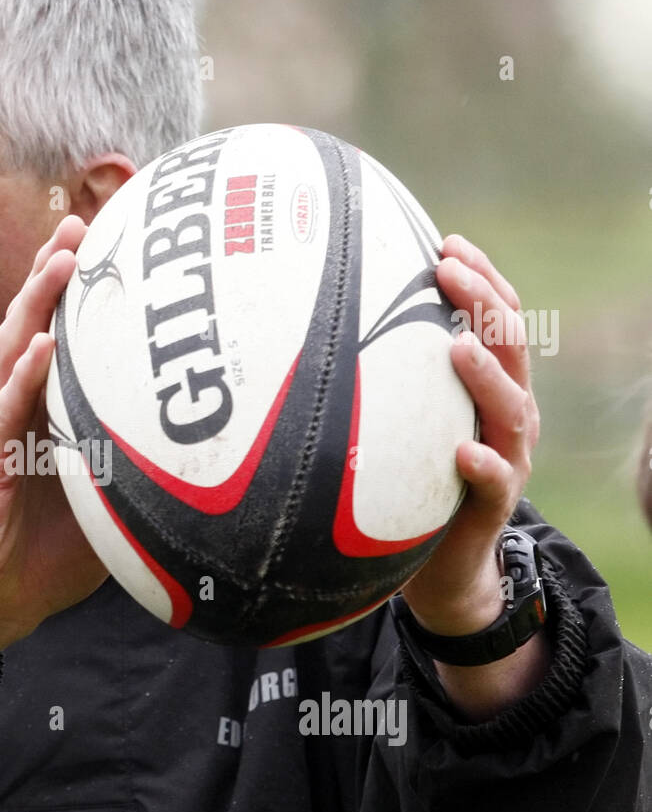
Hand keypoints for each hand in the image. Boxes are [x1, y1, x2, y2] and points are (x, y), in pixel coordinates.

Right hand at [0, 215, 108, 704]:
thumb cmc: (44, 559)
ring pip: (13, 352)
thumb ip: (141, 475)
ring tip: (60, 259)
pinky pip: (4, 412)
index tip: (113, 245)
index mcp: (45, 416)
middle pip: (34, 327)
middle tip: (84, 223)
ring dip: (36, 304)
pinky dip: (24, 376)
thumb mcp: (108, 508)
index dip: (82, 295)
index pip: (63, 340)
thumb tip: (211, 462)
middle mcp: (18, 412)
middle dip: (55, 274)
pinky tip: (43, 344)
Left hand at [398, 235, 546, 717]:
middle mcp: (506, 414)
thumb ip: (376, 384)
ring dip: (486, 374)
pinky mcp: (493, 507)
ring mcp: (506, 458)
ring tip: (458, 344)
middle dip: (484, 301)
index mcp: (484, 386)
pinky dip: (484, 464)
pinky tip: (463, 450)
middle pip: (510, 345)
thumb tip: (299, 333)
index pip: (494, 318)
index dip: (479, 276)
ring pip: (512, 407)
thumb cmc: (406, 485)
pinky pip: (496, 482)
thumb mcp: (395, 426)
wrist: (438, 572)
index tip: (445, 240)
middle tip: (448, 269)